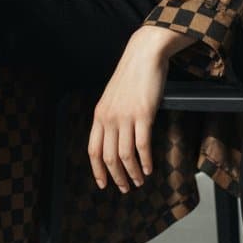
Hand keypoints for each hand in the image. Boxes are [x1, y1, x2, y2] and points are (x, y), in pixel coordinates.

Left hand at [87, 25, 179, 192]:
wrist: (144, 55)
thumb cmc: (131, 75)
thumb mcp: (113, 96)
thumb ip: (110, 116)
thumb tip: (114, 138)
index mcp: (99, 114)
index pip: (93, 150)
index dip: (97, 170)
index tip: (103, 184)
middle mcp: (109, 118)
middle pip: (109, 157)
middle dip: (117, 177)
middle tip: (126, 188)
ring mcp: (126, 116)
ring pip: (125, 155)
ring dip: (132, 173)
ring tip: (140, 181)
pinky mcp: (143, 114)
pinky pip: (142, 145)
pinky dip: (145, 161)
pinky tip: (149, 169)